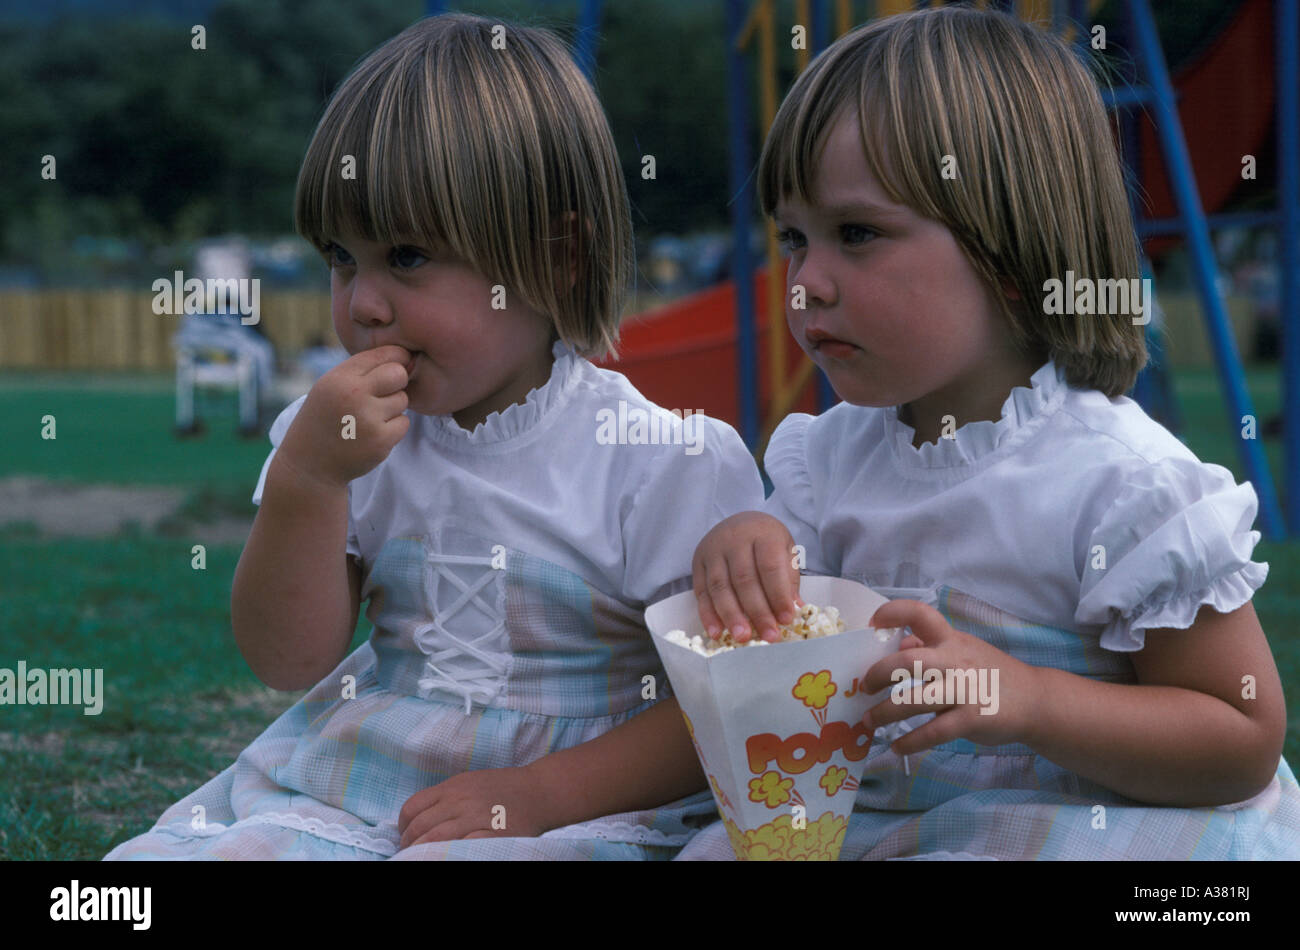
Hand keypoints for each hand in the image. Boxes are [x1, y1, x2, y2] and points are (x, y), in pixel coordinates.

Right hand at [275, 345, 413, 490]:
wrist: (309, 464)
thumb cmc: (325, 418)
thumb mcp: (331, 386)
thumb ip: (363, 370)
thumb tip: (408, 357)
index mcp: (339, 377)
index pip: (384, 355)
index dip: (396, 358)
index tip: (395, 367)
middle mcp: (353, 395)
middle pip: (399, 374)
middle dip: (397, 382)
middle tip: (383, 393)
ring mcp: (367, 419)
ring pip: (403, 400)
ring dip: (393, 408)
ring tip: (369, 417)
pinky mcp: (380, 440)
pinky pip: (404, 423)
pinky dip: (394, 428)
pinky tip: (373, 433)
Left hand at [396, 766, 557, 848]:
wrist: (539, 791)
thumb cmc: (502, 788)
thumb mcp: (469, 782)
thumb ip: (445, 797)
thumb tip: (418, 818)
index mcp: (452, 788)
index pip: (413, 807)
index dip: (403, 826)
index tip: (405, 837)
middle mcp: (461, 801)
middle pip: (421, 827)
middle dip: (409, 845)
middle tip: (409, 855)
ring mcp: (477, 817)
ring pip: (437, 839)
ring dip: (424, 853)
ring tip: (422, 860)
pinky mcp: (494, 833)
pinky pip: (466, 846)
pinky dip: (452, 853)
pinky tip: (448, 857)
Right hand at [691, 511, 801, 642]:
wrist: (740, 522)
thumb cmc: (767, 542)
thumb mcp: (785, 551)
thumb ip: (788, 579)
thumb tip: (794, 610)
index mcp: (762, 533)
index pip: (770, 566)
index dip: (778, 595)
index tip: (786, 619)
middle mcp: (735, 538)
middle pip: (744, 579)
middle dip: (757, 611)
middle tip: (768, 636)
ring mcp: (713, 550)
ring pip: (720, 586)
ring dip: (731, 616)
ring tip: (742, 637)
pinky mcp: (698, 562)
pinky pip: (701, 591)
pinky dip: (708, 614)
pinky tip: (716, 632)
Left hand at [861, 600, 1043, 752]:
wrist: (1036, 701)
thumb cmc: (991, 673)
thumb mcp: (963, 650)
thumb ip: (931, 646)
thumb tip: (899, 642)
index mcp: (951, 639)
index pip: (921, 614)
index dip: (893, 613)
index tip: (873, 623)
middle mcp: (955, 660)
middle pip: (907, 660)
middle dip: (877, 674)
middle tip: (864, 687)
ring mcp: (964, 690)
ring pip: (914, 700)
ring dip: (885, 712)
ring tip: (869, 721)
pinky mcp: (971, 719)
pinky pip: (933, 732)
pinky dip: (910, 741)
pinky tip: (897, 747)